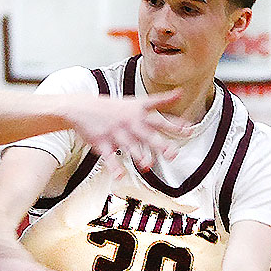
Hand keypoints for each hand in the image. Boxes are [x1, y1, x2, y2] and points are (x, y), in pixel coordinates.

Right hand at [67, 89, 188, 175]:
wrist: (82, 107)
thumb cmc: (113, 108)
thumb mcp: (135, 102)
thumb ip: (158, 102)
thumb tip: (180, 93)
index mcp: (138, 112)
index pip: (159, 115)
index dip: (174, 122)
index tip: (188, 129)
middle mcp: (129, 122)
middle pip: (147, 133)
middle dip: (160, 144)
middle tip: (172, 154)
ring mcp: (116, 132)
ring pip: (129, 146)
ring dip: (138, 156)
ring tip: (147, 166)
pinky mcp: (102, 142)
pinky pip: (109, 157)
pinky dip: (114, 167)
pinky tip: (120, 176)